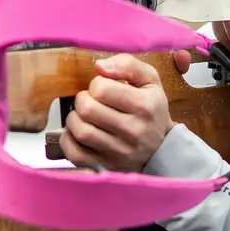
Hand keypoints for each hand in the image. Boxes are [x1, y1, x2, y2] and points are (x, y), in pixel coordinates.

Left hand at [59, 52, 185, 171]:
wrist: (161, 147)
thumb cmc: (151, 108)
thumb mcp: (149, 80)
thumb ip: (127, 65)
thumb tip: (100, 66)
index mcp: (145, 105)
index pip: (102, 89)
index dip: (96, 84)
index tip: (102, 89)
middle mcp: (134, 130)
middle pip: (88, 109)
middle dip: (82, 100)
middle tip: (89, 101)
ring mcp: (120, 151)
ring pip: (81, 131)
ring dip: (74, 119)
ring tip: (83, 115)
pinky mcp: (107, 165)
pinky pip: (75, 154)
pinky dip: (68, 141)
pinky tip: (76, 132)